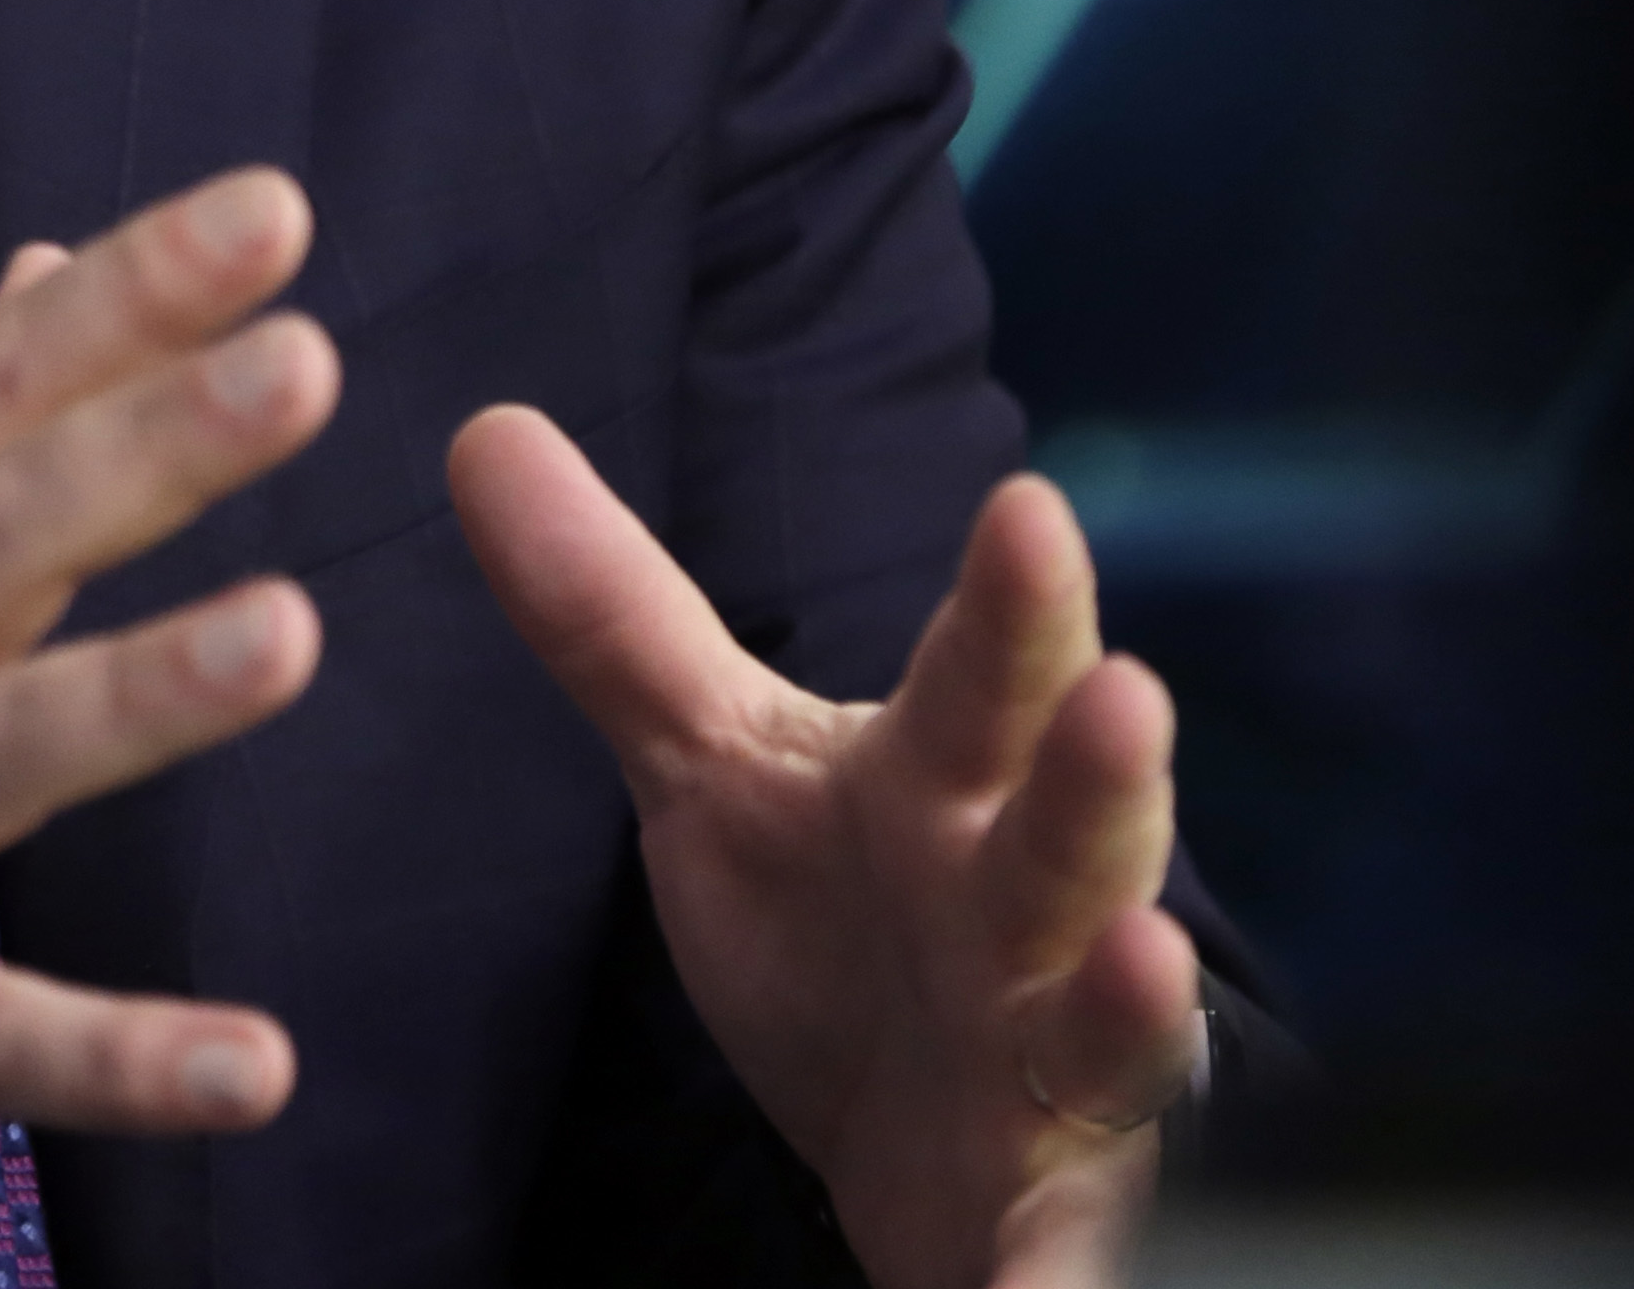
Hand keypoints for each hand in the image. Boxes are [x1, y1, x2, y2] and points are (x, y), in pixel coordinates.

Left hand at [449, 412, 1200, 1288]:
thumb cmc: (847, 919)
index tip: (1025, 508)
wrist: (926, 1150)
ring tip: (1148, 959)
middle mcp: (1035, 914)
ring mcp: (1061, 1070)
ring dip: (1135, 997)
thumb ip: (616, 618)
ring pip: (1114, 1027)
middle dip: (1103, 774)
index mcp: (950, 789)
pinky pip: (1073, 1254)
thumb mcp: (721, 770)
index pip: (982, 680)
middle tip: (1128, 696)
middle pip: (1073, 834)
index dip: (1010, 601)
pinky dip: (1064, 1278)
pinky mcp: (1061, 1223)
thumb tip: (485, 429)